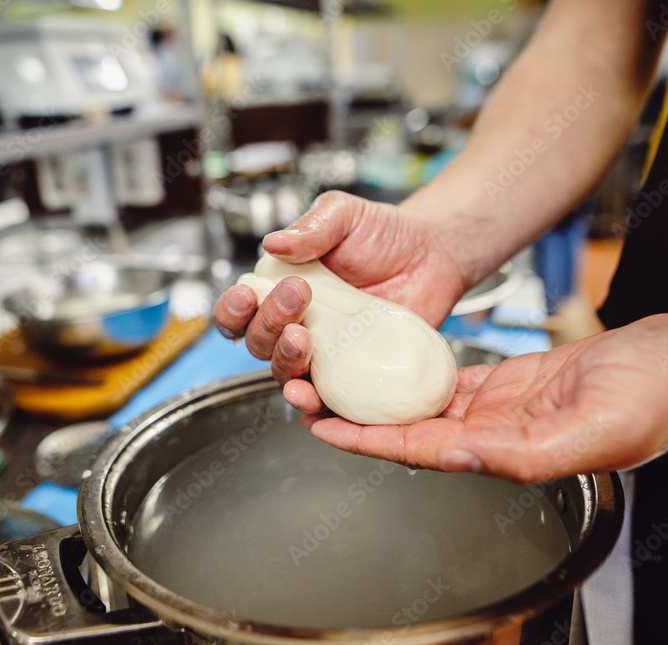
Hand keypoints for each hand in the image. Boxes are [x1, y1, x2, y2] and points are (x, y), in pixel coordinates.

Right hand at [213, 191, 469, 384]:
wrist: (434, 255)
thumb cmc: (384, 234)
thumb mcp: (346, 215)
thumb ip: (312, 226)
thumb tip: (274, 242)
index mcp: (279, 288)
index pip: (239, 310)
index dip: (233, 309)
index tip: (249, 294)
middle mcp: (294, 324)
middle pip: (257, 342)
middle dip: (267, 324)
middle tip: (297, 296)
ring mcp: (323, 354)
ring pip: (284, 372)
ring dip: (285, 361)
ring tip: (303, 339)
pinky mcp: (352, 377)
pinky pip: (326, 400)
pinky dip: (315, 405)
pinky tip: (315, 397)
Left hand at [297, 311, 667, 481]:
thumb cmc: (652, 398)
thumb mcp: (590, 430)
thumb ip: (520, 453)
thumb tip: (455, 455)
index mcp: (505, 453)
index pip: (419, 449)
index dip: (367, 441)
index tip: (322, 427)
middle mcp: (492, 436)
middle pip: (406, 429)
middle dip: (356, 416)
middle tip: (306, 394)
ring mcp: (497, 410)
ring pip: (420, 404)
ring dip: (376, 392)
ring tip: (333, 375)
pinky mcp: (507, 384)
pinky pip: (447, 380)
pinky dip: (412, 370)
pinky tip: (384, 359)